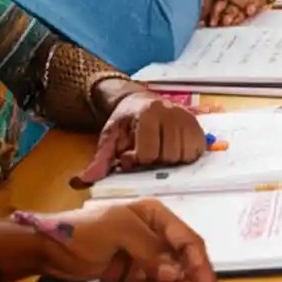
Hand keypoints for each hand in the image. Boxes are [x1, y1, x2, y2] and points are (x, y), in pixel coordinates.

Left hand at [15, 199, 223, 281]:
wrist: (45, 252)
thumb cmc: (80, 233)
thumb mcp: (116, 232)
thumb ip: (149, 250)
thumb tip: (175, 273)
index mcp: (158, 218)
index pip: (190, 244)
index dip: (203, 269)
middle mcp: (158, 238)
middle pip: (188, 266)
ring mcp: (148, 260)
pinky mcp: (138, 279)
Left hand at [75, 90, 204, 186]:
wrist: (141, 101)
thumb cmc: (125, 122)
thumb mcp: (110, 137)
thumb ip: (100, 159)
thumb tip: (83, 180)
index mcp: (148, 114)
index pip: (149, 153)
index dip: (139, 159)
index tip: (132, 153)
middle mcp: (171, 113)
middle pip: (169, 156)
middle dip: (157, 160)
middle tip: (148, 152)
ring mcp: (187, 118)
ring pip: (185, 156)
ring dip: (172, 159)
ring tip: (161, 150)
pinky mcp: (198, 125)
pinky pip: (198, 152)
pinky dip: (186, 156)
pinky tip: (175, 149)